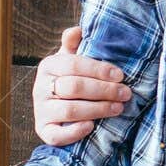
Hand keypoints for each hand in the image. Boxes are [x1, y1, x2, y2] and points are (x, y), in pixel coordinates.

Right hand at [34, 24, 132, 146]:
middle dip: (104, 90)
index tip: (120, 75)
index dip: (99, 70)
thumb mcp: (71, 60)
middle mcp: (40, 88)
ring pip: (70, 110)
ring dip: (97, 109)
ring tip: (118, 108)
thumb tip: (78, 30)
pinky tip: (92, 127)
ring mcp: (41, 110)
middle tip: (125, 93)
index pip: (73, 65)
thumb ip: (74, 45)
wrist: (55, 109)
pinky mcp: (43, 131)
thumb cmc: (71, 80)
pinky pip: (56, 135)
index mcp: (49, 66)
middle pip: (74, 87)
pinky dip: (74, 132)